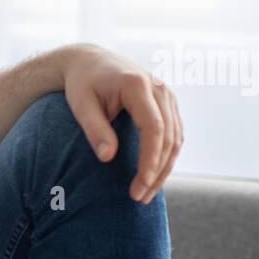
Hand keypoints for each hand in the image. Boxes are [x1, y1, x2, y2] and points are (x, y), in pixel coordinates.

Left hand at [59, 44, 184, 202]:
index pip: (154, 129)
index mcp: (138, 85)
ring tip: (145, 193)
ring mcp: (167, 94)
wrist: (89, 61)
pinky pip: (174, 133)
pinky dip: (166, 156)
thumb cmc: (82, 84)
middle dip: (157, 171)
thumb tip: (108, 158)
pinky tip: (152, 175)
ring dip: (164, 168)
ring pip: (176, 138)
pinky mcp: (167, 102)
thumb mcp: (81, 105)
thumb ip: (95, 130)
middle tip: (139, 197)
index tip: (140, 185)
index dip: (150, 160)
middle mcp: (159, 88)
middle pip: (170, 137)